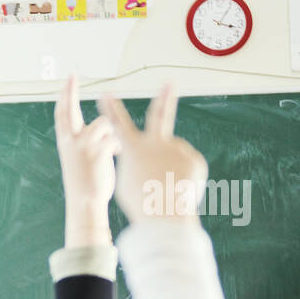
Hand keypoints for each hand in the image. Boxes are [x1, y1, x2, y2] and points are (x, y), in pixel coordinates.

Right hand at [55, 75, 115, 247]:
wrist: (86, 203)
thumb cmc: (86, 183)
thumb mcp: (80, 160)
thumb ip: (88, 141)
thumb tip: (106, 128)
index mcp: (65, 142)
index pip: (62, 114)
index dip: (65, 95)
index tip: (69, 80)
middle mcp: (71, 141)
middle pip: (68, 110)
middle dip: (69, 91)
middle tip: (71, 75)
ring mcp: (83, 145)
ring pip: (103, 123)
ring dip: (111, 134)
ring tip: (113, 150)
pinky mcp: (98, 151)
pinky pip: (114, 137)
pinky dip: (118, 145)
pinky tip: (118, 155)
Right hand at [98, 85, 206, 223]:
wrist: (166, 214)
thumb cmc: (141, 203)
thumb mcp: (127, 183)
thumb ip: (137, 165)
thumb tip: (154, 158)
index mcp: (134, 149)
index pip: (119, 124)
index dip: (111, 109)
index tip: (105, 94)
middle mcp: (157, 143)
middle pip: (161, 116)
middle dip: (164, 98)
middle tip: (169, 84)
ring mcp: (178, 149)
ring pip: (174, 157)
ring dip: (171, 170)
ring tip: (167, 188)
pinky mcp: (194, 159)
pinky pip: (188, 167)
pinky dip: (184, 178)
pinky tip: (179, 188)